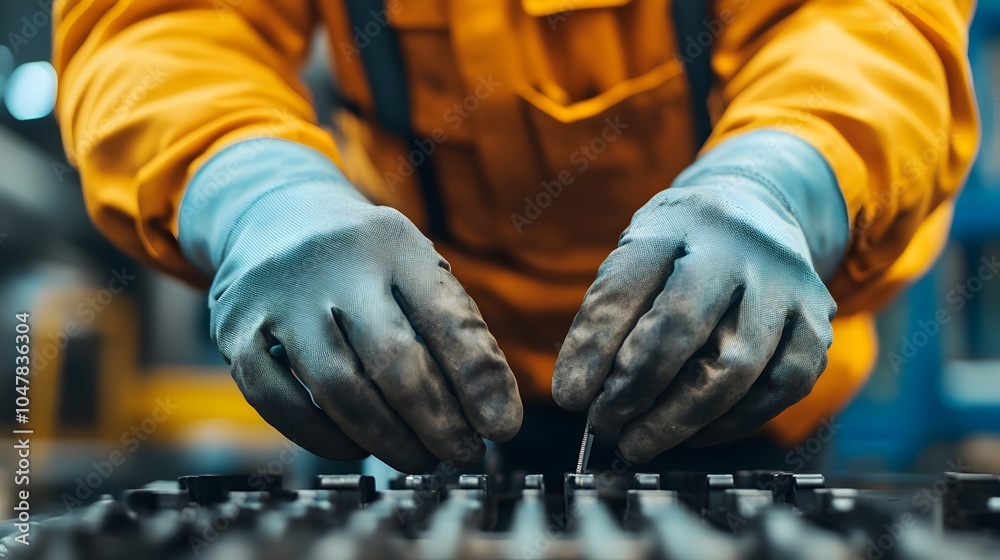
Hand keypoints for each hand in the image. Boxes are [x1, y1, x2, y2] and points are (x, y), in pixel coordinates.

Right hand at [179, 139, 521, 471]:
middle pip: (394, 360)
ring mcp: (278, 296)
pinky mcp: (234, 329)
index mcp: (393, 243)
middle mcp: (333, 262)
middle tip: (462, 455)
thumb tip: (492, 414)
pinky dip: (324, 439)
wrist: (271, 214)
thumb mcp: (413, 267)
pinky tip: (358, 448)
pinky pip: (279, 403)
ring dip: (388, 440)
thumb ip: (454, 328)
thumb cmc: (364, 260)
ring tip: (420, 459)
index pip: (446, 317)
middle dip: (437, 423)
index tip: (502, 428)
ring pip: (339, 389)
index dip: (479, 380)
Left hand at [552, 131, 846, 462]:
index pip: (626, 288)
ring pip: (735, 369)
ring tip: (638, 441)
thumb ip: (607, 317)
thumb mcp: (637, 257)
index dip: (593, 349)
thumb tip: (579, 396)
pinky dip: (729, 423)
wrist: (760, 211)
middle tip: (604, 426)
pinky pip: (778, 389)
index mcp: (677, 223)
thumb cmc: (681, 249)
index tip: (569, 398)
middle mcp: (739, 248)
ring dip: (678, 420)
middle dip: (636, 390)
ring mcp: (787, 285)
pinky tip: (692, 435)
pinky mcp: (818, 324)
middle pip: (683, 328)